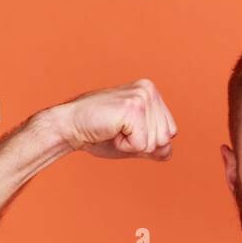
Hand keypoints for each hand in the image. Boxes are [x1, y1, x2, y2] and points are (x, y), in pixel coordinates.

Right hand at [58, 79, 177, 159]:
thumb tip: (169, 152)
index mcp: (151, 92)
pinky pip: (142, 145)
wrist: (70, 127)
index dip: (148, 141)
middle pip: (165, 138)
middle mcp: (149, 90)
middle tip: (118, 130)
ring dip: (133, 145)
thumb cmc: (99, 133)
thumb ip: (153, 145)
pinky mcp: (133, 109)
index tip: (125, 130)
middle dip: (142, 144)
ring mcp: (141, 97)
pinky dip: (125, 146)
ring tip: (114, 130)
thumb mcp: (133, 141)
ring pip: (156, 142)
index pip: (171, 132)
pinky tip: (111, 131)